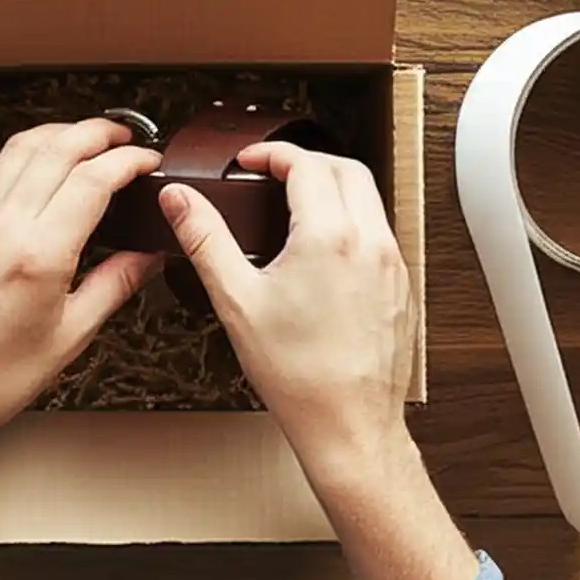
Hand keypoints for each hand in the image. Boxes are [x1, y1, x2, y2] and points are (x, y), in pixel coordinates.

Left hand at [0, 118, 162, 457]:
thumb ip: (115, 283)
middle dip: (99, 133)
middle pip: (57, 148)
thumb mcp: (71, 335)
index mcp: (38, 256)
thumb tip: (147, 255)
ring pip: (19, 150)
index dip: (129, 161)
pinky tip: (38, 170)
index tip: (148, 161)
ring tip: (86, 140)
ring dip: (59, 134)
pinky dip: (21, 159)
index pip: (93, 179)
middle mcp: (1, 229)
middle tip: (125, 138)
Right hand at [160, 143, 480, 579]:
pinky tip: (320, 250)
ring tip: (294, 207)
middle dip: (307, 161)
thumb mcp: (236, 300)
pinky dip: (351, 220)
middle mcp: (371, 242)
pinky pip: (380, 232)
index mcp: (330, 237)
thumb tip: (178, 200)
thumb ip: (205, 240)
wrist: (348, 426)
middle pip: (347, 168)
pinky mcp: (401, 287)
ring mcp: (392, 264)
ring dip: (333, 188)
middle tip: (272, 173)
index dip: (274, 153)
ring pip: (370, 198)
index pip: (307, 164)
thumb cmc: (296, 374)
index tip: (250, 161)